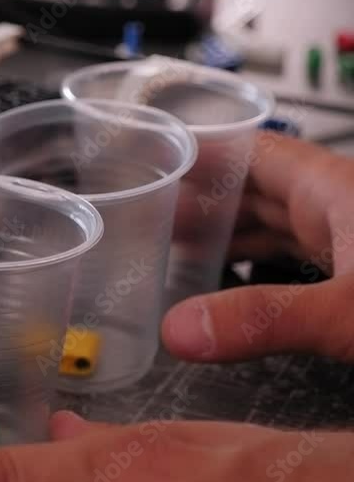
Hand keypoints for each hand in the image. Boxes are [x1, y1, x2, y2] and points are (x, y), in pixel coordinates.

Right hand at [164, 134, 353, 362]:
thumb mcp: (347, 309)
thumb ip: (264, 317)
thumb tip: (179, 329)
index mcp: (336, 190)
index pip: (253, 153)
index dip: (201, 152)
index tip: (153, 157)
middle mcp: (342, 208)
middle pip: (258, 191)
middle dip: (202, 201)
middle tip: (148, 213)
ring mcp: (353, 243)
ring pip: (278, 227)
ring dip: (229, 236)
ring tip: (178, 247)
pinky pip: (297, 260)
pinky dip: (259, 268)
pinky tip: (238, 286)